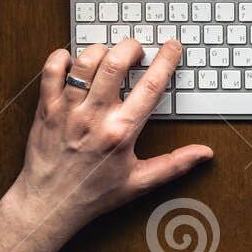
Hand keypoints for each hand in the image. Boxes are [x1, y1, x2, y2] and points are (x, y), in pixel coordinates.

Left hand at [7, 38, 211, 247]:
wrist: (50, 204)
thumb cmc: (93, 194)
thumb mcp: (139, 183)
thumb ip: (174, 165)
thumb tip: (204, 154)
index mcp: (121, 132)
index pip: (150, 87)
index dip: (165, 61)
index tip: (172, 46)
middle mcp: (94, 117)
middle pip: (115, 63)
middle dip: (131, 47)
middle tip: (137, 50)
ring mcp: (68, 110)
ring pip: (85, 62)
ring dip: (101, 51)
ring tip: (108, 57)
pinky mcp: (46, 108)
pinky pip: (52, 70)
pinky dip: (64, 58)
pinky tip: (75, 64)